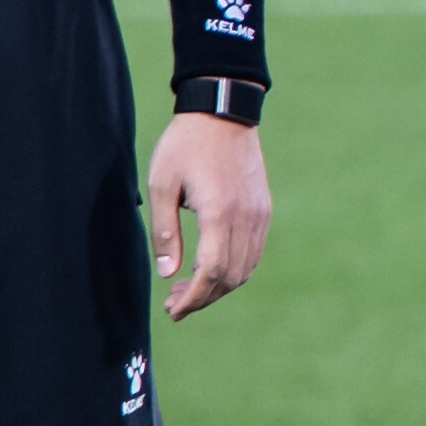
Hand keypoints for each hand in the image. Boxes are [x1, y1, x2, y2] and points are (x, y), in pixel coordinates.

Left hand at [146, 114, 274, 317]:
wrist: (223, 113)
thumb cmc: (185, 145)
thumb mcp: (161, 184)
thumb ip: (165, 232)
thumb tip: (168, 274)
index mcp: (219, 213)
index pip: (211, 272)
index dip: (192, 299)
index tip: (172, 311)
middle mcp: (245, 219)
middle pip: (231, 277)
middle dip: (203, 298)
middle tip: (173, 304)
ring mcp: (259, 215)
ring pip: (245, 269)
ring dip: (218, 287)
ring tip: (188, 288)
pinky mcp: (264, 210)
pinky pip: (253, 252)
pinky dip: (233, 269)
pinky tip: (210, 266)